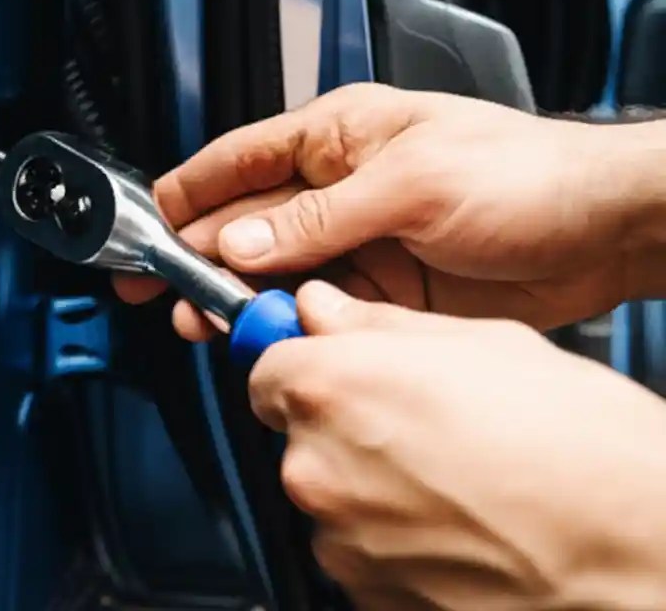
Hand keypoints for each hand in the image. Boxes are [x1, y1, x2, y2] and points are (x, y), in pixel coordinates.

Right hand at [113, 83, 665, 337]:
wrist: (601, 233)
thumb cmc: (525, 174)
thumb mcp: (411, 184)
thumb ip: (319, 219)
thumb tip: (244, 242)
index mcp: (339, 137)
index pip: (238, 161)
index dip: (186, 195)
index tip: (147, 228)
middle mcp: (339, 189)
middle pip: (246, 224)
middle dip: (198, 258)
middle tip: (159, 291)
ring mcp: (358, 242)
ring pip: (273, 273)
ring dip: (237, 299)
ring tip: (201, 325)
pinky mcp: (381, 291)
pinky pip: (313, 307)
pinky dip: (284, 324)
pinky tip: (263, 336)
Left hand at [257, 281, 665, 609]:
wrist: (639, 546)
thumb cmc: (579, 445)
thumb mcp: (481, 343)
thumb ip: (378, 326)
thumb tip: (325, 311)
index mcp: (331, 389)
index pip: (266, 367)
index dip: (305, 366)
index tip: (331, 370)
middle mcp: (316, 467)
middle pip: (297, 434)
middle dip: (344, 426)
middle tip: (419, 426)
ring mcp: (339, 540)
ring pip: (331, 496)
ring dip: (371, 486)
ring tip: (453, 480)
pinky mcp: (365, 595)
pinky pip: (359, 552)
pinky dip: (392, 540)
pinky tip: (456, 523)